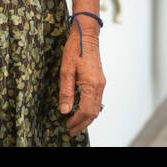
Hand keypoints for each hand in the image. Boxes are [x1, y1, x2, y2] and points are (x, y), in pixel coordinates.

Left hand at [59, 16, 104, 135]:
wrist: (86, 35)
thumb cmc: (75, 49)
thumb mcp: (66, 70)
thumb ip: (66, 92)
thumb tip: (65, 111)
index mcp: (91, 85)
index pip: (86, 111)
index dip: (77, 122)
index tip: (67, 126)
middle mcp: (99, 86)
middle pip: (93, 112)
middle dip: (82, 124)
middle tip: (71, 131)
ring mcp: (101, 83)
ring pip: (97, 107)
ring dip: (87, 118)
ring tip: (76, 124)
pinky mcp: (99, 80)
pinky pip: (97, 100)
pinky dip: (91, 110)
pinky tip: (83, 111)